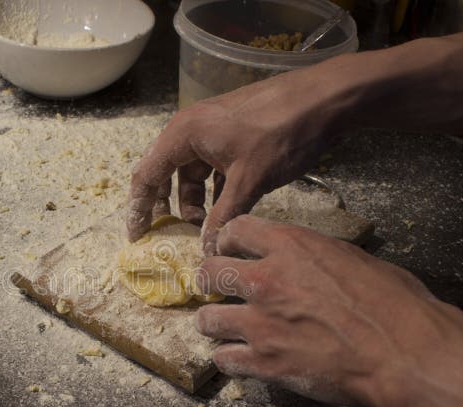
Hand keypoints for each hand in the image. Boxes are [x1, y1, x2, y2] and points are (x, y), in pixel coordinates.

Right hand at [126, 67, 343, 255]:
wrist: (325, 99)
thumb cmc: (281, 133)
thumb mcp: (249, 181)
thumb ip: (223, 218)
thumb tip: (207, 251)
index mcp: (184, 134)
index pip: (146, 175)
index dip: (139, 208)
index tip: (137, 236)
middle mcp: (191, 130)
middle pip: (165, 173)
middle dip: (166, 206)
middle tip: (169, 235)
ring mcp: (213, 131)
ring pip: (192, 173)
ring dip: (194, 201)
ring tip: (205, 227)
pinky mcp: (233, 136)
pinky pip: (212, 168)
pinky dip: (215, 190)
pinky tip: (227, 210)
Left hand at [194, 215, 462, 406]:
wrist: (407, 352)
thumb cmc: (395, 304)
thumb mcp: (353, 258)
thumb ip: (314, 257)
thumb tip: (302, 261)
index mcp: (291, 246)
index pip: (234, 229)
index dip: (227, 241)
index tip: (228, 251)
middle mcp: (266, 279)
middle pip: (209, 273)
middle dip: (210, 282)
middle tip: (217, 291)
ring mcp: (261, 322)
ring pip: (206, 319)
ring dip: (214, 323)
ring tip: (224, 328)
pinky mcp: (265, 361)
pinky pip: (223, 359)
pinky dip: (229, 360)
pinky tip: (240, 358)